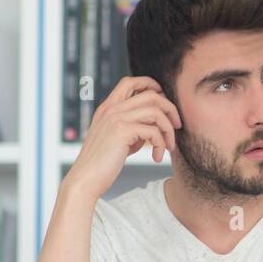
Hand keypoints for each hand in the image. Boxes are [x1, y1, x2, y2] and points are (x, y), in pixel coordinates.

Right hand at [62, 76, 180, 202]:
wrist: (85, 180)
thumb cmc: (103, 164)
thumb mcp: (117, 139)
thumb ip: (132, 128)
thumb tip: (155, 127)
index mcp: (108, 108)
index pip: (131, 81)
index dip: (152, 86)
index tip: (165, 105)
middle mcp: (111, 109)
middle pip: (151, 94)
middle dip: (170, 108)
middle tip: (177, 126)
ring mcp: (116, 118)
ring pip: (156, 111)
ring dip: (169, 129)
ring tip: (169, 146)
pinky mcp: (122, 131)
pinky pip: (153, 131)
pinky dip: (161, 144)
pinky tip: (157, 157)